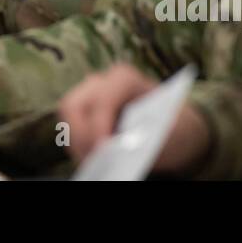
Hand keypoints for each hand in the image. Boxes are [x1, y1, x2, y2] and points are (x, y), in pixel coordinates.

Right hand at [58, 64, 211, 173]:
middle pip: (72, 104)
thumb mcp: (168, 133)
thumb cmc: (173, 128)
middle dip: (79, 135)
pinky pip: (69, 127)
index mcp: (125, 79)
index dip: (98, 127)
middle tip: (95, 161)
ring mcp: (89, 95)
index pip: (102, 101)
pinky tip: (93, 160)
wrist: (174, 127)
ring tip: (94, 164)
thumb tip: (119, 148)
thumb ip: (144, 136)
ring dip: (75, 142)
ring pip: (67, 116)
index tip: (104, 152)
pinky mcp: (84, 111)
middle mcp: (101, 82)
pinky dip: (77, 144)